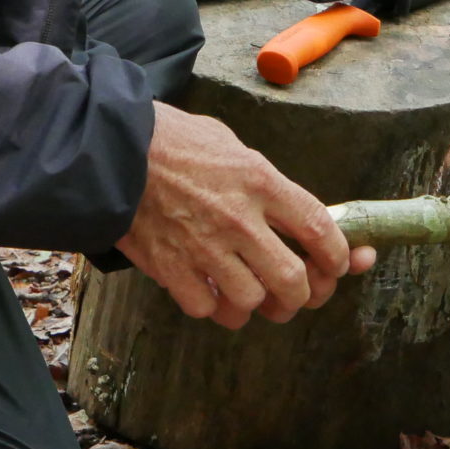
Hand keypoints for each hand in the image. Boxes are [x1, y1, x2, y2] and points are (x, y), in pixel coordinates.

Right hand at [117, 103, 377, 329]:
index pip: (320, 229)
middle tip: (299, 293)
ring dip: (258, 304)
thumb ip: (264, 183)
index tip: (340, 264)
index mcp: (260, 181)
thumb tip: (297, 216)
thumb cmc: (171, 139)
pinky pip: (209, 308)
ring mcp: (204, 248)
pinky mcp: (171, 268)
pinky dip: (215, 306)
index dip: (339, 256)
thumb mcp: (230, 145)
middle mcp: (239, 220)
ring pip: (253, 302)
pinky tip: (212, 290)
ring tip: (252, 294)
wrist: (110, 149)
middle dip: (304, 295)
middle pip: (293, 281)